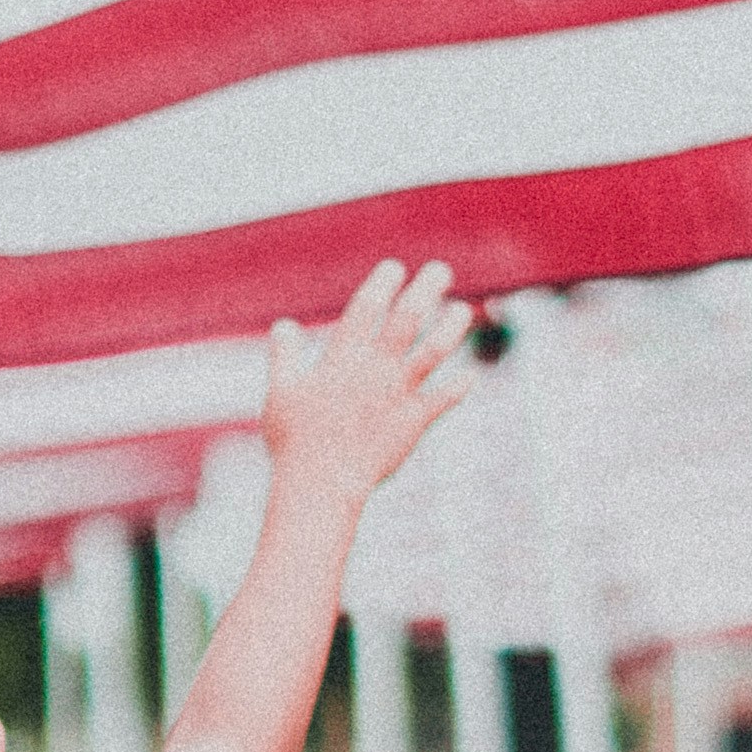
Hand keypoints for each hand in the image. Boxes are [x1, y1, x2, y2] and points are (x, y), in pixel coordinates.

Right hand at [261, 260, 477, 515]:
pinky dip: (459, 387)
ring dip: (451, 328)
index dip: (382, 284)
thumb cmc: (294, 441)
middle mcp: (376, 368)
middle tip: (441, 270)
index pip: (366, 308)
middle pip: (407, 319)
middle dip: (426, 290)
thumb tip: (283, 326)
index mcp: (342, 358)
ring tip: (463, 310)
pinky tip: (471, 376)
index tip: (395, 268)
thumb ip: (283, 356)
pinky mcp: (414, 422)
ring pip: (433, 352)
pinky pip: (443, 399)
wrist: (322, 483)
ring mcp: (398, 394)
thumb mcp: (280, 392)